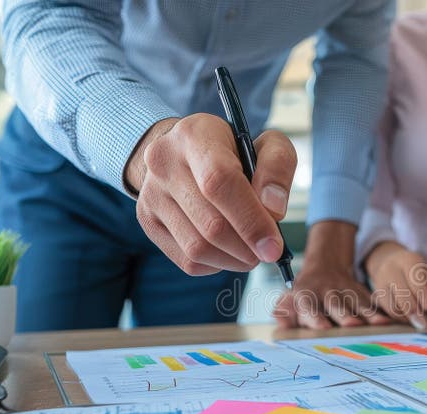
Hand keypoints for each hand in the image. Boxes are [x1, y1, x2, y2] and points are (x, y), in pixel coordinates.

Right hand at [125, 114, 296, 274]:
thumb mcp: (266, 144)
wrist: (185, 154)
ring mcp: (151, 194)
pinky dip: (216, 264)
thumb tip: (274, 211)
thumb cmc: (233, 151)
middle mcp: (164, 163)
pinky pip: (187, 260)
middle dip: (247, 247)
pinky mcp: (148, 221)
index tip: (274, 246)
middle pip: (211, 224)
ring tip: (252, 252)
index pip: (219, 182)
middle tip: (268, 251)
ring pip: (197, 248)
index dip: (251, 219)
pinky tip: (229, 250)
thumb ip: (277, 168)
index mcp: (194, 136)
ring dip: (234, 260)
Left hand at [273, 221, 390, 328]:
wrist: (325, 267)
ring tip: (379, 325)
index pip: (309, 306)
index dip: (315, 317)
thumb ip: (284, 312)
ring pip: (359, 304)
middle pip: (337, 305)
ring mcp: (348, 292)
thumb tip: (279, 321)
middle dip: (345, 316)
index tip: (322, 328)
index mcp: (307, 295)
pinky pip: (375, 304)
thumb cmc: (304, 294)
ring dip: (369, 315)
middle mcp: (328, 293)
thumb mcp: (289, 299)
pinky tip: (394, 322)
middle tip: (352, 326)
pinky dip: (384, 312)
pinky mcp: (363, 294)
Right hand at [364, 241, 426, 328]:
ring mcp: (381, 281)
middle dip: (416, 313)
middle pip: (404, 297)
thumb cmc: (415, 272)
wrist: (388, 261)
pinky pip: (387, 311)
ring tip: (417, 320)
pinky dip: (399, 318)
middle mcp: (392, 270)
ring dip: (407, 317)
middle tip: (425, 325)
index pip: (418, 283)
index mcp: (410, 261)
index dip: (426, 299)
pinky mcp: (375, 294)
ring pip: (394, 306)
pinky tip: (407, 319)